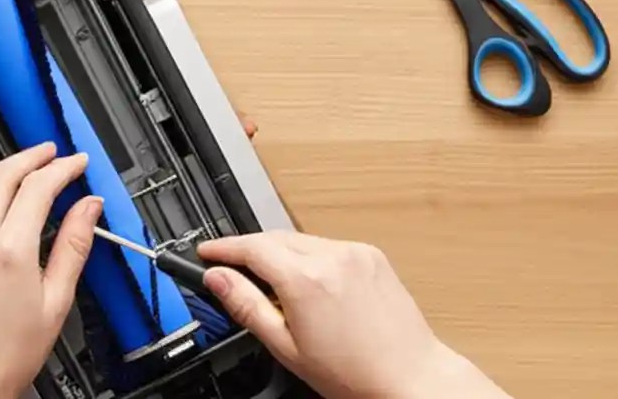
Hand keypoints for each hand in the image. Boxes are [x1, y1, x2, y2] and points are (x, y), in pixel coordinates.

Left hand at [0, 143, 102, 398]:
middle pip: (2, 174)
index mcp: (9, 251)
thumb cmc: (4, 356)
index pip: (38, 187)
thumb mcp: (55, 303)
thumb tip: (89, 209)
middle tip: (50, 154)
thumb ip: (74, 247)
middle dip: (30, 156)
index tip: (75, 163)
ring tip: (18, 169)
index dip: (62, 168)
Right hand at [199, 233, 510, 398]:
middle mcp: (332, 257)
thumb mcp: (286, 347)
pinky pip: (326, 245)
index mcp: (306, 280)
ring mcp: (355, 252)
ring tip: (273, 288)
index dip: (222, 248)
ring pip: (300, 240)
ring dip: (279, 254)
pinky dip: (309, 258)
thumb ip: (246, 306)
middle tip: (229, 270)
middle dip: (248, 250)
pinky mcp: (371, 255)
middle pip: (273, 238)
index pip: (251, 247)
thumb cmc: (356, 374)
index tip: (206, 253)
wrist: (411, 378)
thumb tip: (217, 279)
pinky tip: (308, 286)